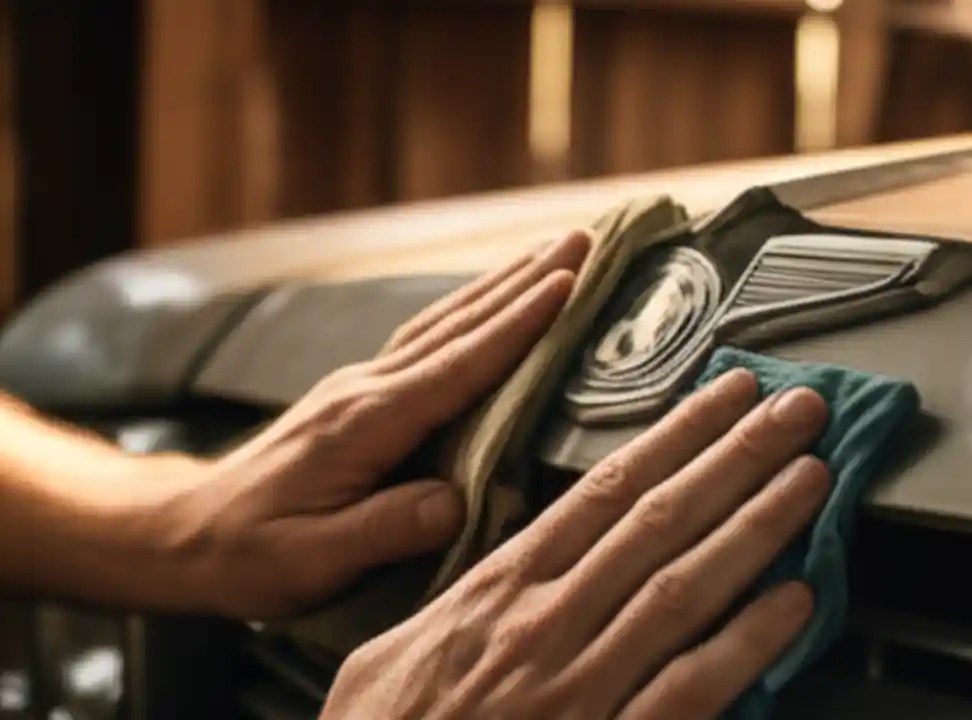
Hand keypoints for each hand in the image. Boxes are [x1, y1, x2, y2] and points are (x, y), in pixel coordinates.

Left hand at [148, 232, 590, 617]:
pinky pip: (428, 338)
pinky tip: (492, 299)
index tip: (567, 285)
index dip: (516, 326)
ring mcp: (361, 384)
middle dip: (525, 281)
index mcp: (366, 423)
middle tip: (582, 240)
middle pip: (459, 324)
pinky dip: (471, 310)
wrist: (183, 531)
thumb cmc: (246, 552)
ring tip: (553, 252)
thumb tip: (457, 504)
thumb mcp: (310, 559)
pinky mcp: (359, 393)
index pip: (457, 366)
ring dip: (502, 283)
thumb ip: (384, 529)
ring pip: (444, 321)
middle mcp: (367, 388)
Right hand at [322, 370, 830, 718]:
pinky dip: (746, 643)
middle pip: (658, 520)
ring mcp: (578, 686)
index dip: (674, 437)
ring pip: (684, 587)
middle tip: (796, 409)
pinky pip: (687, 689)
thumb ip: (460, 602)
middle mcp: (545, 624)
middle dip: (736, 456)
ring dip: (756, 525)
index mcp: (497, 591)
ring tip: (810, 477)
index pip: (603, 491)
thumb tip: (509, 563)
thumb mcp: (389, 656)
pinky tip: (793, 604)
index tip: (721, 397)